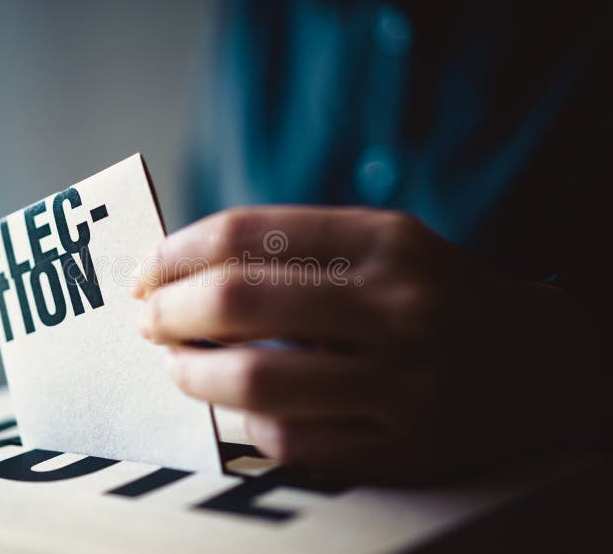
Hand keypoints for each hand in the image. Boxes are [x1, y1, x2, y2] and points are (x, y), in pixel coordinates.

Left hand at [134, 207, 606, 481]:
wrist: (537, 364)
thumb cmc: (436, 296)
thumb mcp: (385, 247)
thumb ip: (297, 249)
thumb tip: (186, 271)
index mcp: (388, 241)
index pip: (250, 233)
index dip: (177, 253)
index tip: (144, 271)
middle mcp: (400, 306)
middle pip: (240, 301)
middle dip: (168, 311)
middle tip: (144, 320)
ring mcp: (405, 383)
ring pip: (255, 382)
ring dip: (191, 375)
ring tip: (175, 366)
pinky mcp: (405, 448)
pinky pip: (290, 441)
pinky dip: (246, 424)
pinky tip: (239, 410)